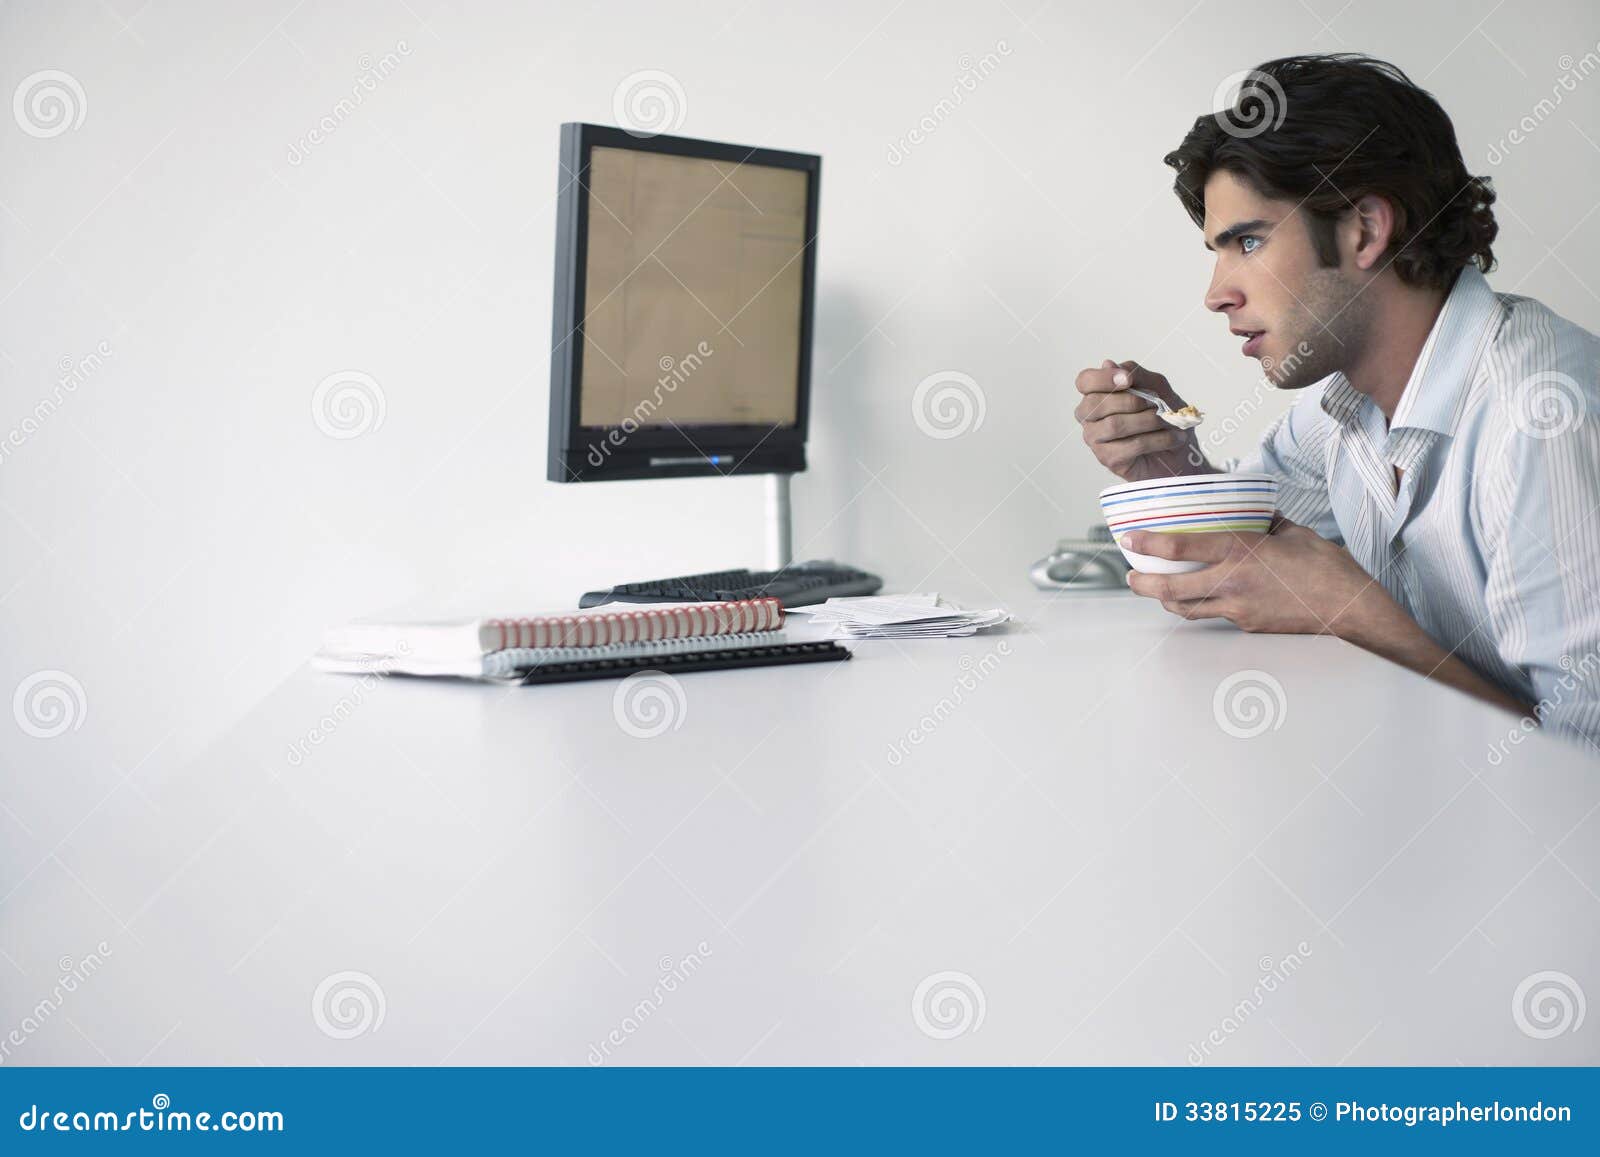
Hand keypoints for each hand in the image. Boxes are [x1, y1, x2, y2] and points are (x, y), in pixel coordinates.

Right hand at [1073, 359, 1210, 480]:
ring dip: (1148, 421)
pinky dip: (1158, 440)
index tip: (1128, 380)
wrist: (1181, 453)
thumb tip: (1108, 364)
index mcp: (1098, 395)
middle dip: (1131, 401)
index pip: (1084, 381)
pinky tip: (1172, 439)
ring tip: (1168, 422)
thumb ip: (1136, 374)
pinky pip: (1131, 445)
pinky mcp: (1108, 459)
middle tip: (1156, 404)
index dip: (1102, 378)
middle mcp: (1091, 418)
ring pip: (1115, 424)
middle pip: (1095, 403)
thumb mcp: (1158, 388)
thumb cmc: (1166, 419)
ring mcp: (1096, 440)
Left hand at [1124, 515, 1389, 635]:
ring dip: (1165, 600)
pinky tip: (1199, 597)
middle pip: (1170, 589)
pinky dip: (1201, 606)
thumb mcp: (1294, 533)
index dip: (1149, 544)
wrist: (1351, 610)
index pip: (1181, 548)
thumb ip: (1266, 521)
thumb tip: (1251, 509)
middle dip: (1142, 585)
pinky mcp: (1247, 626)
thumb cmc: (1328, 568)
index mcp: (1241, 553)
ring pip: (1187, 609)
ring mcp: (1238, 609)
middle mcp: (1232, 584)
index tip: (1128, 539)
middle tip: (1129, 575)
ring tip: (1155, 589)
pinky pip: (1215, 615)